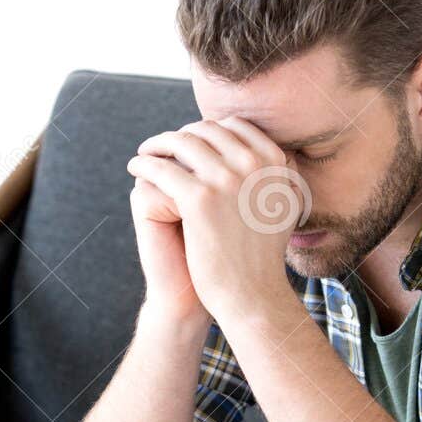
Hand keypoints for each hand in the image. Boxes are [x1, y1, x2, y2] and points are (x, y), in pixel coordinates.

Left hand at [126, 117, 305, 325]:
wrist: (251, 295)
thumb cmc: (263, 256)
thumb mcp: (285, 207)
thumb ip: (282, 177)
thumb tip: (279, 152)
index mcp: (276, 163)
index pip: (235, 126)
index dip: (207, 130)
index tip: (191, 140)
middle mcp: (254, 164)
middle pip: (206, 131)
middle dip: (181, 134)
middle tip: (163, 145)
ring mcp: (226, 179)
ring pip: (181, 143)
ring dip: (157, 143)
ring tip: (145, 153)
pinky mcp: (199, 199)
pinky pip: (161, 168)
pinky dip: (144, 163)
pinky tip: (135, 168)